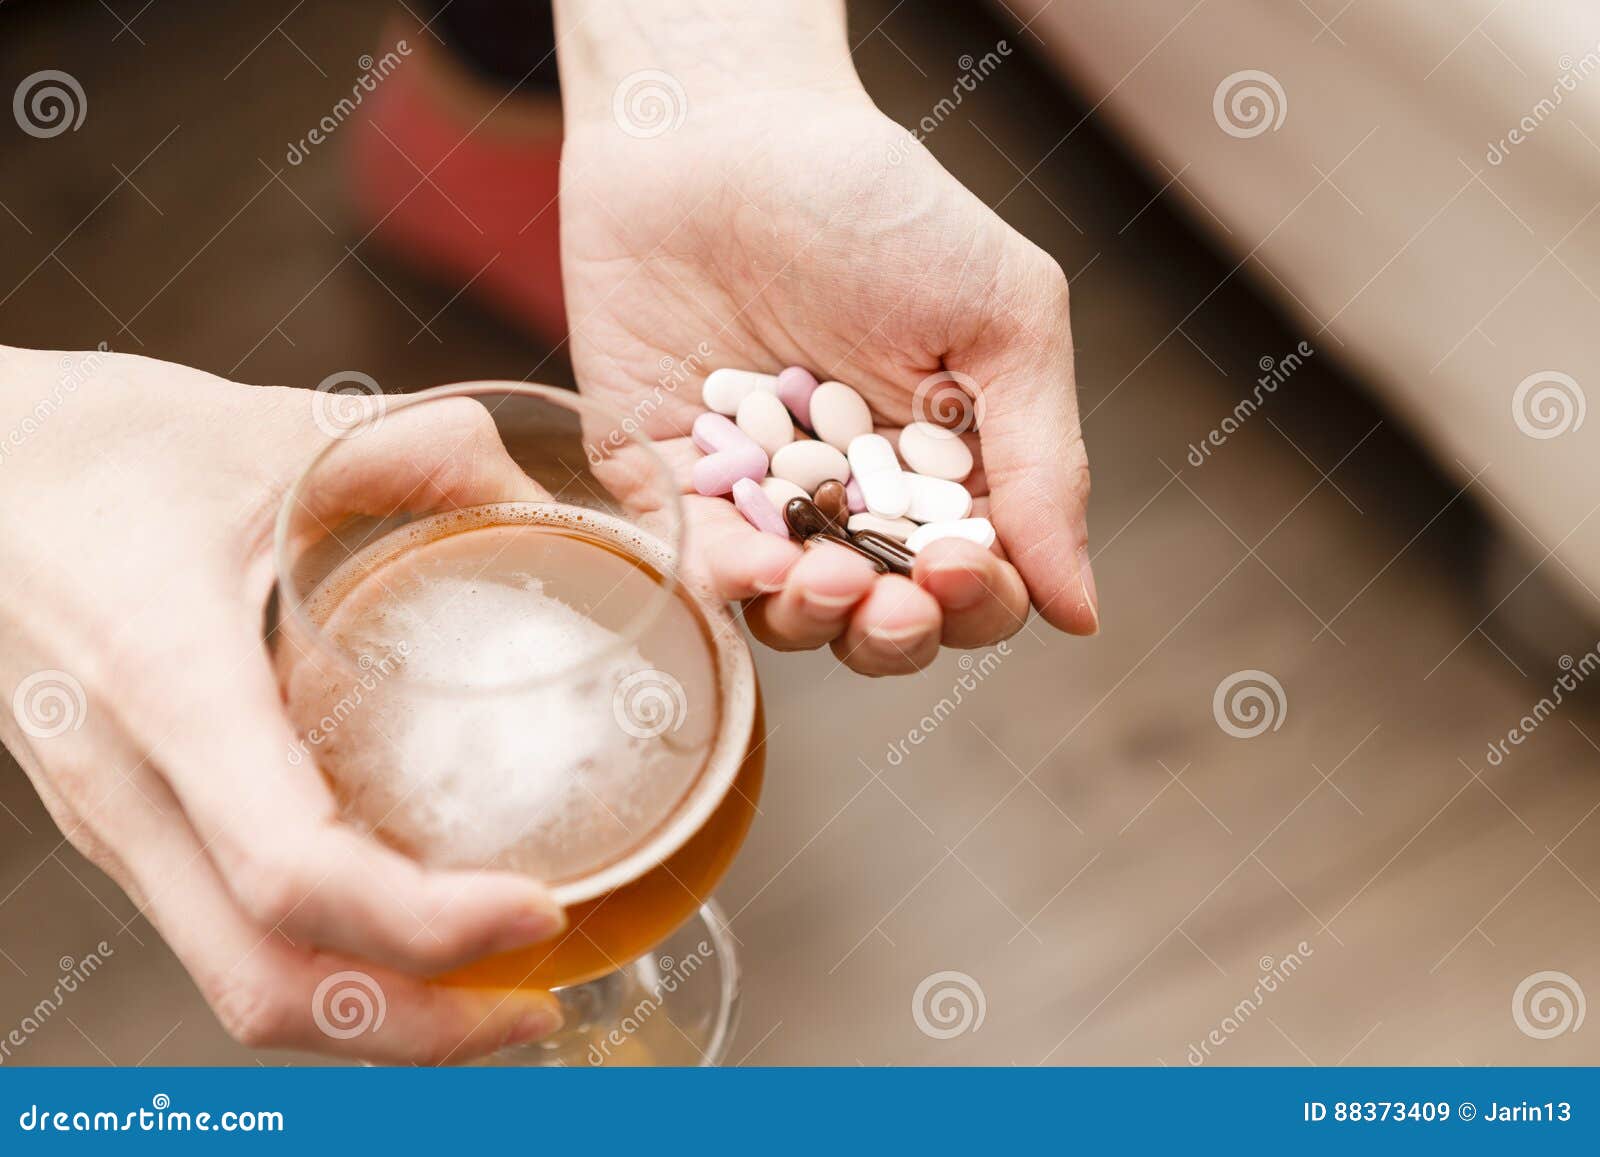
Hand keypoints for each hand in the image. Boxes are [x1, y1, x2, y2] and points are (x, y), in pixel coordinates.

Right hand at [0, 346, 566, 1062]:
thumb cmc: (95, 446)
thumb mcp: (266, 429)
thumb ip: (421, 452)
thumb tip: (547, 502)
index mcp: (168, 684)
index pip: (294, 869)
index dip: (427, 922)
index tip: (542, 908)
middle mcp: (129, 785)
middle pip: (266, 981)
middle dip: (419, 1026)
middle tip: (541, 1008)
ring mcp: (115, 820)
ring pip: (239, 977)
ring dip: (375, 1013)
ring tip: (496, 989)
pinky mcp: (123, 821)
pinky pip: (222, 934)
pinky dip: (329, 963)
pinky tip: (411, 924)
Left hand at [560, 78, 1094, 675]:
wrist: (719, 130)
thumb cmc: (877, 205)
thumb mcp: (1001, 314)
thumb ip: (1043, 463)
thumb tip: (1081, 612)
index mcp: (948, 468)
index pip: (977, 585)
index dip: (975, 601)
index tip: (955, 565)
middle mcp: (856, 497)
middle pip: (886, 622)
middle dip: (895, 633)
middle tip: (889, 599)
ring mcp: (760, 497)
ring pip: (792, 616)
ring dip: (815, 620)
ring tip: (824, 578)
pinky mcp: (671, 480)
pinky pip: (696, 563)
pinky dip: (727, 582)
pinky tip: (753, 564)